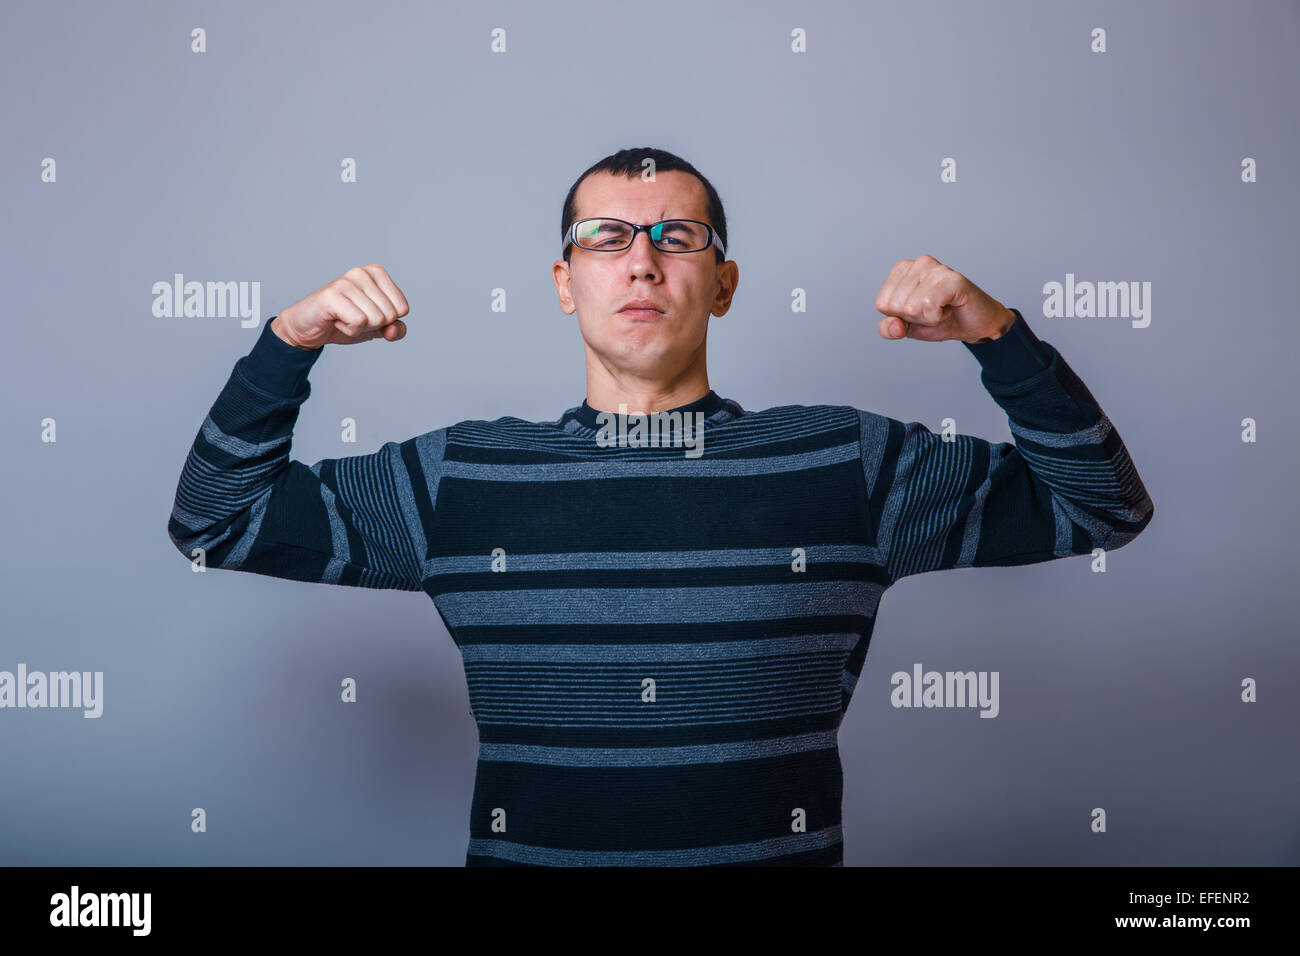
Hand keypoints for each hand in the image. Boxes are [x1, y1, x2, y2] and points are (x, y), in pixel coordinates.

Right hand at [272, 264, 409, 349]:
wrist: (308, 328)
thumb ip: (395, 329)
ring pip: (376, 319)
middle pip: (390, 315)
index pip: (403, 308)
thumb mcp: (377, 327)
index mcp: (376, 273)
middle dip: (372, 325)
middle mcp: (362, 272)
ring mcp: (346, 282)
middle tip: (352, 317)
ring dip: (359, 328)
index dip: (387, 321)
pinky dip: (349, 330)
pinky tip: (336, 320)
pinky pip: (359, 322)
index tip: (366, 314)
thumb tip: (393, 330)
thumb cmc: (344, 321)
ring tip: (343, 318)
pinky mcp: (332, 295)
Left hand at [875, 254, 1014, 343]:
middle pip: (895, 306)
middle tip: (934, 310)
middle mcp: (918, 263)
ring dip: (928, 317)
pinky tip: (950, 306)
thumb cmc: (943, 320)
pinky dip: (938, 316)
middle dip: (915, 317)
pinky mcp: (952, 279)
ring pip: (911, 307)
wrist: (976, 325)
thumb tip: (894, 326)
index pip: (882, 304)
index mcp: (902, 270)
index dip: (900, 317)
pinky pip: (928, 306)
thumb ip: (890, 328)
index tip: (920, 311)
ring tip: (943, 307)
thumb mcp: (908, 327)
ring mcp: (936, 268)